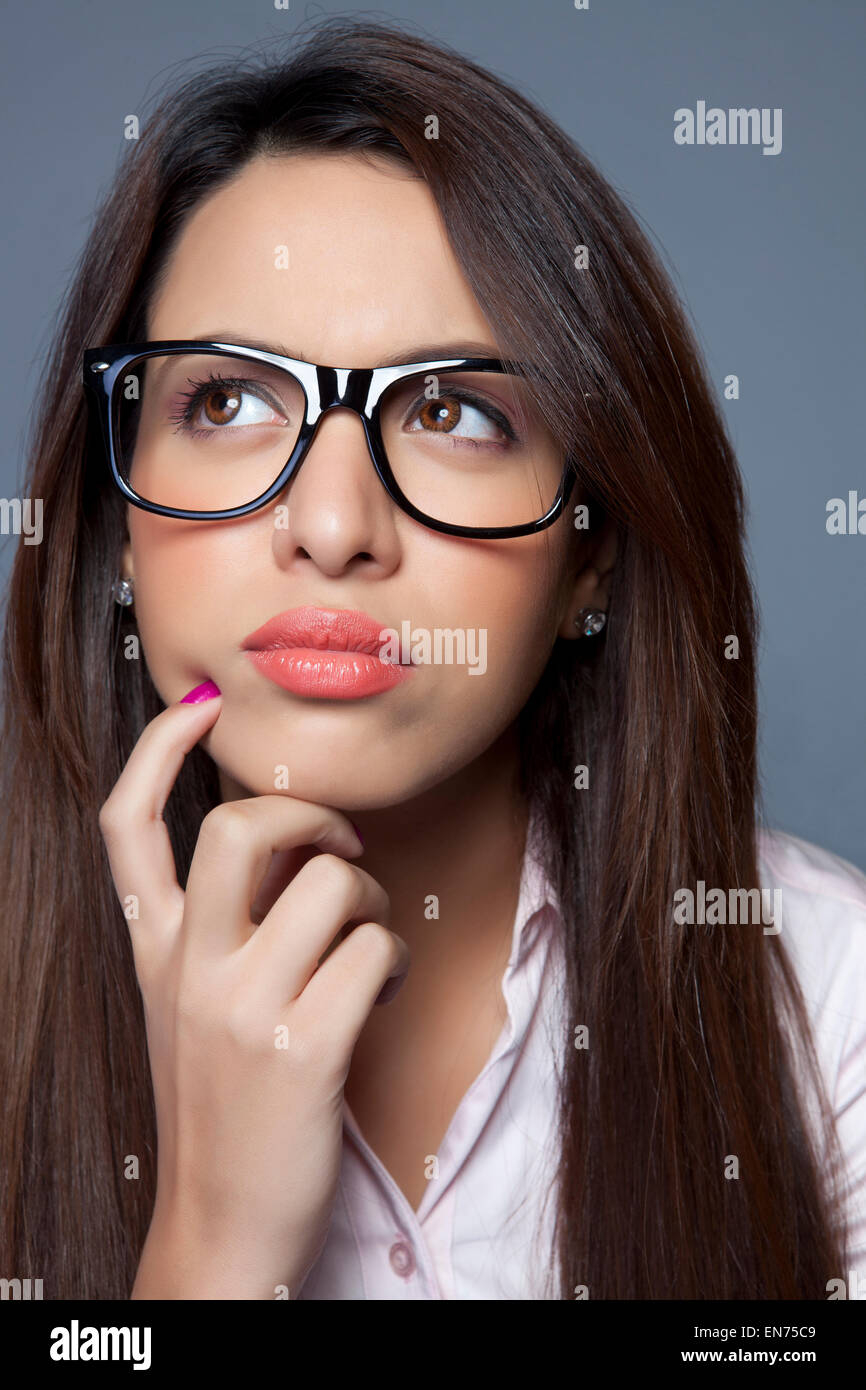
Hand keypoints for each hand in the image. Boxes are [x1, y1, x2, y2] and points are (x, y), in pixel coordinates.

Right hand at [98, 691, 408, 1297]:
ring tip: (373, 943)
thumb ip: (217, 927)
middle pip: (237, 827)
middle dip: (308, 812)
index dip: (159, 748)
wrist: (224, 1225)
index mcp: (154, 952)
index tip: (203, 705)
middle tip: (342, 843)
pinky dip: (398, 959)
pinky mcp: (306, 1046)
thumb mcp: (188, 1007)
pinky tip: (389, 989)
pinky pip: (376, 947)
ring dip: (374, 898)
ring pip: (334, 883)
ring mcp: (243, 1007)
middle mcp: (189, 969)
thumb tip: (293, 843)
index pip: (127, 826)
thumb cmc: (223, 1105)